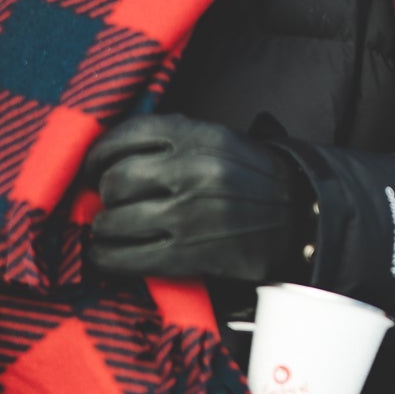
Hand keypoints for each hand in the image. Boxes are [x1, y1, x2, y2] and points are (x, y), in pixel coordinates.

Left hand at [82, 115, 311, 283]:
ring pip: (115, 220)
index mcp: (198, 136)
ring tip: (106, 230)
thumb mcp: (220, 141)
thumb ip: (172, 142)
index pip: (126, 135)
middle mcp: (191, 171)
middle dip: (103, 194)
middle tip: (107, 202)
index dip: (98, 154)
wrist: (301, 217)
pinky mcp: (189, 254)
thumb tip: (110, 158)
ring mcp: (188, 215)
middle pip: (116, 180)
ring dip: (102, 229)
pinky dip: (106, 258)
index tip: (93, 168)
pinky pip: (127, 258)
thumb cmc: (252, 178)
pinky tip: (104, 255)